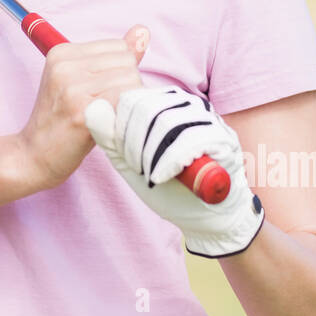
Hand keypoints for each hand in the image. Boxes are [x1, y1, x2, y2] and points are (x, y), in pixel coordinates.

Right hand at [17, 25, 148, 190]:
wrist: (33, 156)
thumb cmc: (62, 120)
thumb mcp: (82, 80)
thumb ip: (113, 57)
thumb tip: (142, 30)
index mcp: (63, 52)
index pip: (120, 48)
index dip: (120, 73)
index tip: (100, 93)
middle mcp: (65, 64)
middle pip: (128, 62)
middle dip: (127, 87)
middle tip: (104, 108)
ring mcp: (72, 87)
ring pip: (131, 80)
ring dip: (128, 103)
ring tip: (106, 117)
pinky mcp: (81, 111)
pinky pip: (125, 100)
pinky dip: (125, 115)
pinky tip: (108, 126)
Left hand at [84, 85, 264, 257]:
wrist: (207, 216)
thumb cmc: (170, 188)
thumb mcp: (132, 164)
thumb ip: (112, 140)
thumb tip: (92, 109)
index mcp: (166, 104)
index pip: (132, 99)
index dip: (121, 129)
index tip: (126, 157)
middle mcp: (188, 104)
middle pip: (147, 107)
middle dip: (133, 143)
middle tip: (137, 168)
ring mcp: (208, 119)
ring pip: (166, 122)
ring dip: (150, 154)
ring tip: (151, 174)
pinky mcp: (223, 138)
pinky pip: (188, 140)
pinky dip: (168, 161)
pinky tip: (161, 176)